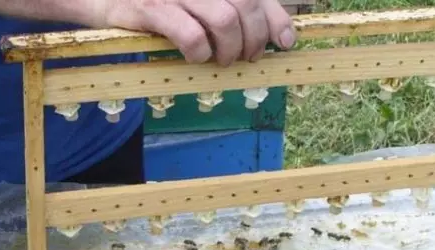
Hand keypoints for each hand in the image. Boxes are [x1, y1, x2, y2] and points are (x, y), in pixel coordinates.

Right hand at [105, 0, 295, 64]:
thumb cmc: (160, 0)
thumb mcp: (200, 0)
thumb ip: (240, 10)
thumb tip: (283, 37)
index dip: (277, 18)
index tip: (284, 42)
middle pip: (246, 4)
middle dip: (254, 39)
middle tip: (245, 57)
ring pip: (225, 19)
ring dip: (229, 49)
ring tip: (219, 59)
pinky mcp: (150, 7)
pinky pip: (190, 36)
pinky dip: (200, 53)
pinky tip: (195, 57)